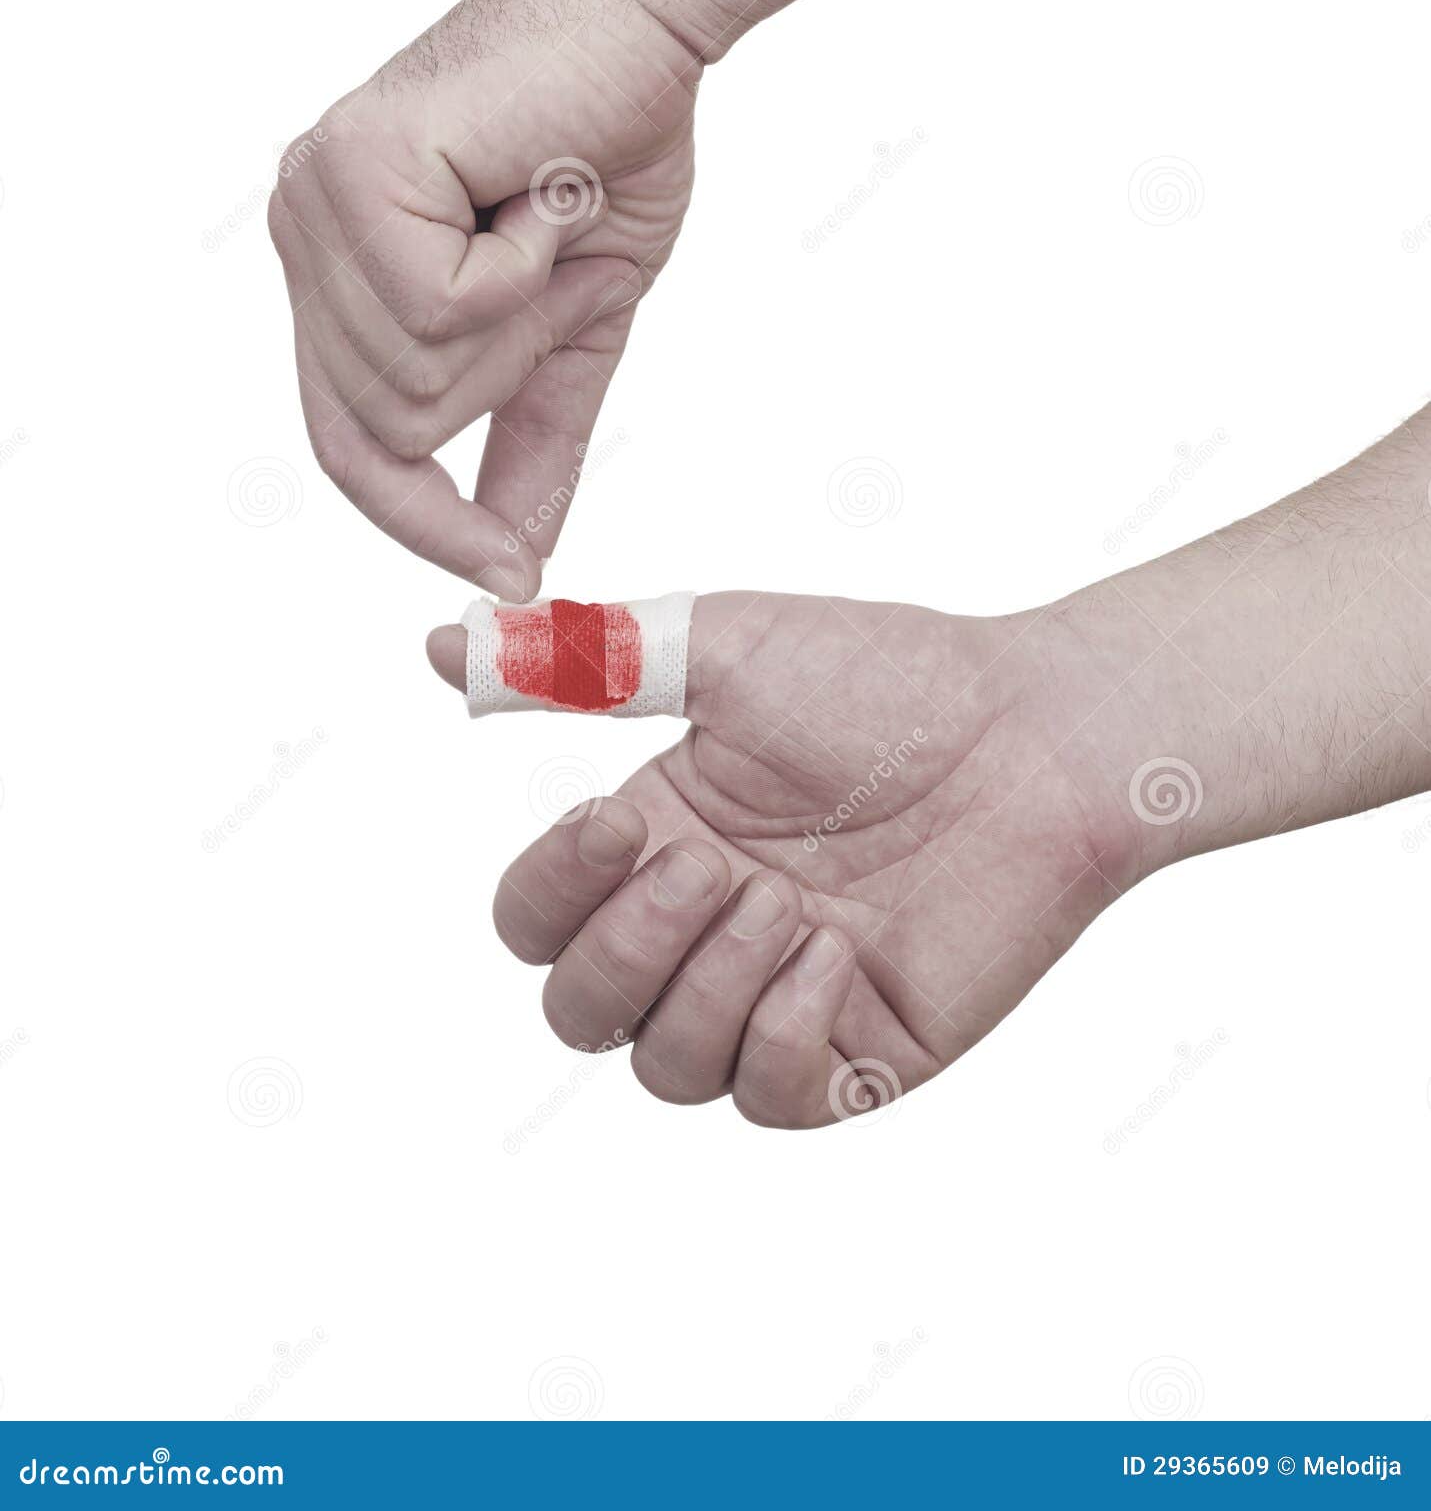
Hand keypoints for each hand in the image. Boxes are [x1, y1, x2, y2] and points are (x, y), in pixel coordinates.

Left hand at [270, 0, 1119, 593]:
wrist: (649, 30)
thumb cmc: (608, 153)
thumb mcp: (568, 335)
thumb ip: (530, 446)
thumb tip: (518, 564)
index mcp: (341, 275)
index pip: (350, 443)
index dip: (426, 519)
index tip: (507, 574)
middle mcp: (306, 235)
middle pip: (385, 428)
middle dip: (502, 373)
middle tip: (550, 268)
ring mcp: (316, 200)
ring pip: (410, 380)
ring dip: (517, 317)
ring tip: (540, 217)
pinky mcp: (354, 170)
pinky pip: (439, 309)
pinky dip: (518, 270)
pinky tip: (531, 192)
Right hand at [428, 405, 1430, 1125]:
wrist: (1039, 732)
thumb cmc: (889, 679)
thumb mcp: (720, 651)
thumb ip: (580, 662)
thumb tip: (438, 650)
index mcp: (660, 843)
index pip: (536, 921)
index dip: (552, 890)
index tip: (625, 820)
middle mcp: (706, 929)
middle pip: (580, 1013)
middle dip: (626, 949)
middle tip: (717, 868)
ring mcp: (780, 996)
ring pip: (665, 1067)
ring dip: (708, 985)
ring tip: (790, 903)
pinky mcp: (859, 1049)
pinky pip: (768, 1097)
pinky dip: (780, 1030)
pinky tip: (836, 947)